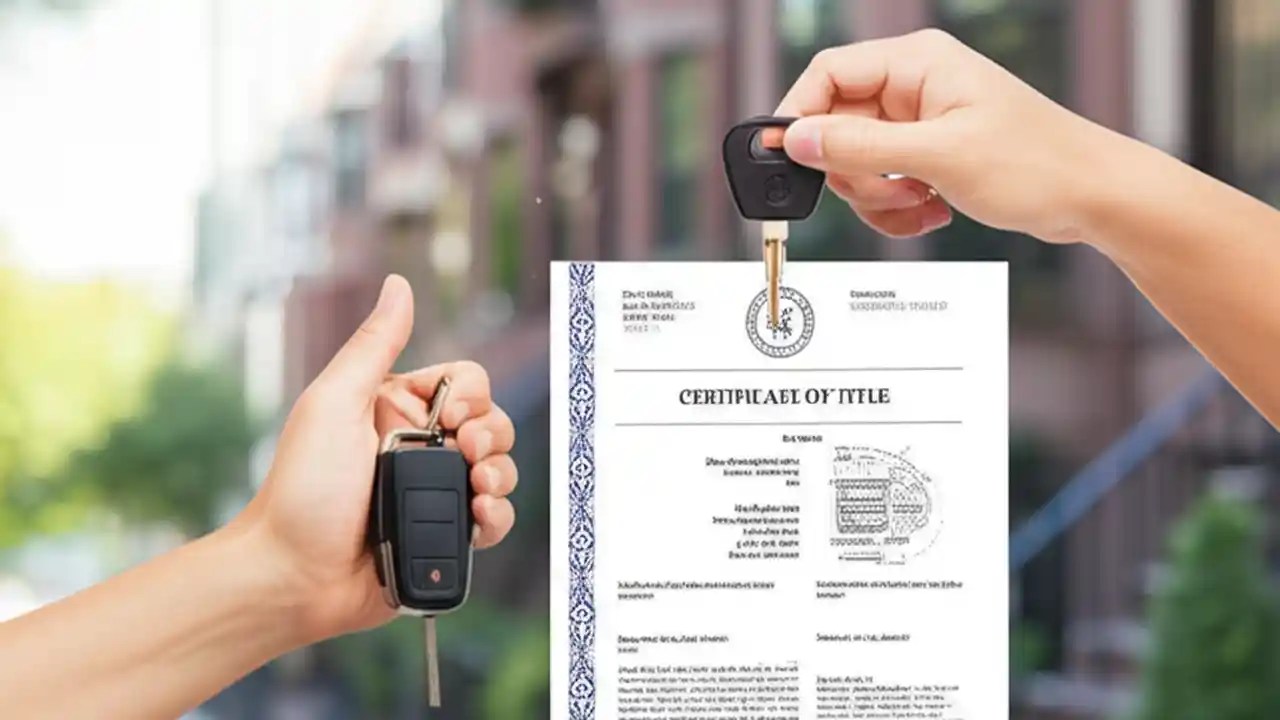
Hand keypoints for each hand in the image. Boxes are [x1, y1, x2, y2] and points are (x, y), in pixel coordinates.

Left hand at [231, 275, 515, 642]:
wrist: (291, 576)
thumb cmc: (301, 490)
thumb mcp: (334, 404)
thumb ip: (375, 345)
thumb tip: (399, 284)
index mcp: (397, 410)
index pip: (467, 383)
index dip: (472, 397)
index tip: (449, 417)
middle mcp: (422, 449)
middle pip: (494, 424)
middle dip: (494, 436)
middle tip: (466, 454)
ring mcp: (434, 495)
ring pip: (500, 472)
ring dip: (501, 476)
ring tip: (478, 490)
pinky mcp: (443, 538)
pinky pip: (492, 522)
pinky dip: (496, 519)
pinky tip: (477, 520)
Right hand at [774, 29, 1129, 242]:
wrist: (1092, 196)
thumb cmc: (1037, 163)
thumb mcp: (938, 156)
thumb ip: (859, 148)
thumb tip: (797, 140)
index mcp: (917, 62)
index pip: (829, 74)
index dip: (801, 116)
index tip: (788, 158)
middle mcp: (914, 85)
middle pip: (837, 127)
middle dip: (855, 173)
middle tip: (889, 193)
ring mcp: (920, 121)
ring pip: (857, 162)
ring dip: (879, 197)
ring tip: (921, 204)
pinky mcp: (928, 154)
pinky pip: (882, 183)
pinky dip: (896, 207)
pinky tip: (931, 212)